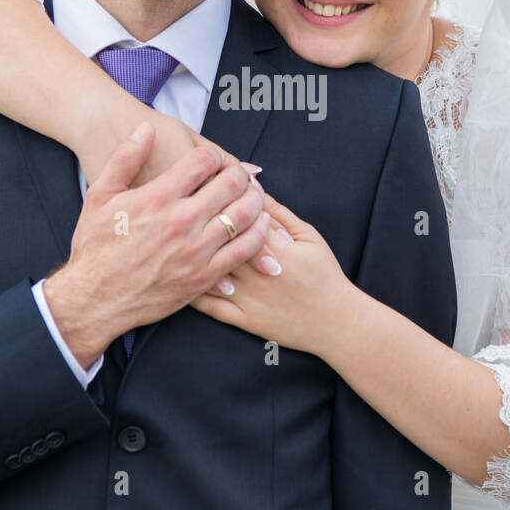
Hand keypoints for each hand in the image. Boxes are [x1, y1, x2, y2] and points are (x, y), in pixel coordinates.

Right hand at [77, 99, 279, 281]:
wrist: (95, 299)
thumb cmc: (95, 246)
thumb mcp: (100, 195)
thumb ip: (125, 158)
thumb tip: (146, 128)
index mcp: (158, 197)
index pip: (204, 161)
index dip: (212, 156)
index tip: (211, 161)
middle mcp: (181, 221)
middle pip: (232, 184)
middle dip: (239, 174)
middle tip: (239, 176)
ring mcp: (196, 250)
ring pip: (245, 214)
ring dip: (255, 199)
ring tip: (252, 195)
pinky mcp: (205, 276)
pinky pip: (245, 249)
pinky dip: (259, 233)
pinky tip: (258, 224)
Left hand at [191, 194, 351, 357]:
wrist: (335, 321)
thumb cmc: (324, 274)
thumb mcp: (308, 236)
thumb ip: (280, 212)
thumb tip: (253, 187)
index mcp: (276, 248)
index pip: (239, 217)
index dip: (219, 201)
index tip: (204, 188)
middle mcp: (258, 273)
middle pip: (219, 241)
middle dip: (199, 223)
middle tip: (181, 208)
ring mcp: (249, 298)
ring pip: (208, 272)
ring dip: (190, 255)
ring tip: (174, 239)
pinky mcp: (243, 320)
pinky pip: (209, 306)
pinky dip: (190, 291)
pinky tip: (178, 274)